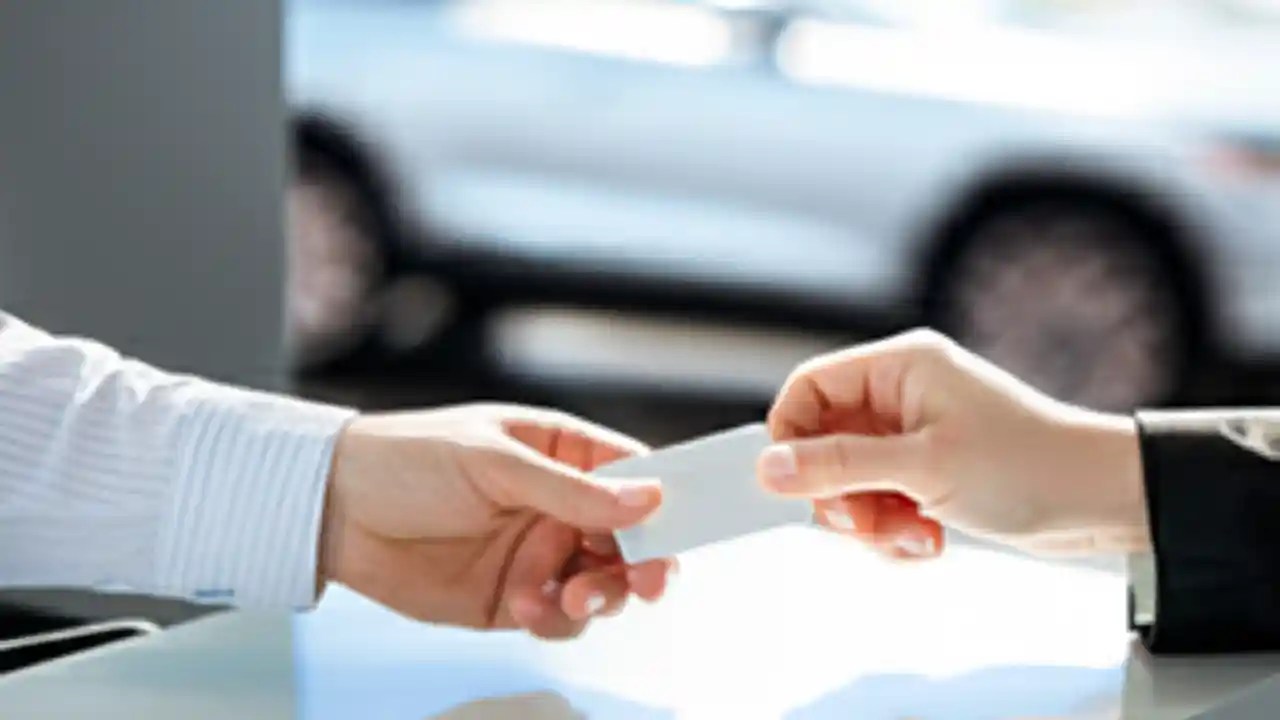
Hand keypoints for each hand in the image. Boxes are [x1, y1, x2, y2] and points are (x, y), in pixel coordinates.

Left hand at [319, 404, 674, 638]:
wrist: (332, 511)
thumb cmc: (406, 459)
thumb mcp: (493, 462)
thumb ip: (571, 490)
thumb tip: (647, 501)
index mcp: (561, 452)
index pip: (635, 474)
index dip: (667, 500)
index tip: (687, 528)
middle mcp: (558, 504)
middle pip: (631, 539)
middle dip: (643, 563)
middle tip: (644, 582)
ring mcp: (538, 552)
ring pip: (603, 584)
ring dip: (600, 595)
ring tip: (569, 595)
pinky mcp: (514, 597)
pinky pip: (560, 618)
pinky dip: (557, 619)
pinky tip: (527, 606)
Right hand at [756, 329, 1148, 558]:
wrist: (1104, 501)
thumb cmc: (1033, 465)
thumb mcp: (922, 467)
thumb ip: (838, 466)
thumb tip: (770, 467)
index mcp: (900, 366)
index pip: (808, 389)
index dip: (791, 438)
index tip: (795, 484)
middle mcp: (904, 394)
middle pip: (824, 442)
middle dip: (839, 493)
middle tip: (865, 521)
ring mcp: (917, 435)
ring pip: (850, 480)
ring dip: (870, 519)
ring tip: (910, 532)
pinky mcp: (931, 471)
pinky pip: (881, 501)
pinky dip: (894, 528)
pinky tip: (928, 538)